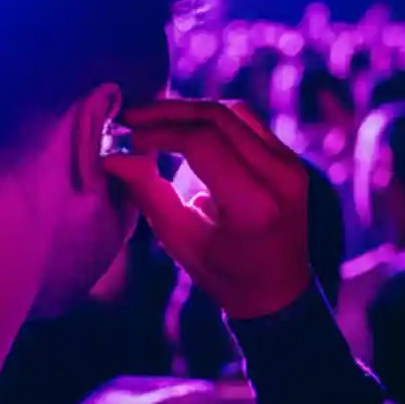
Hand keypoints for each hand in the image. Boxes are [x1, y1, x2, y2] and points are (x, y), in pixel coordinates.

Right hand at [104, 100, 309, 319]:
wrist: (278, 291)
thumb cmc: (223, 274)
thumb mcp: (179, 240)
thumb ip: (147, 192)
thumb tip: (112, 154)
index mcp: (254, 206)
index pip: (202, 143)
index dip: (159, 132)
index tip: (127, 137)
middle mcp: (280, 178)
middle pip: (218, 118)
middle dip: (169, 112)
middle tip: (131, 116)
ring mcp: (292, 165)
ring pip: (233, 112)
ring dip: (190, 111)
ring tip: (154, 120)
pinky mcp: (291, 159)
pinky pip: (247, 122)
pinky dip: (212, 119)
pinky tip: (184, 128)